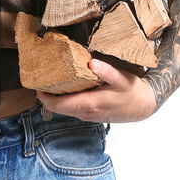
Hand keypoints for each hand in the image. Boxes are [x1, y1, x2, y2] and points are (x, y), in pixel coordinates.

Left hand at [36, 58, 156, 123]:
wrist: (143, 107)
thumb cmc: (133, 92)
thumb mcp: (122, 79)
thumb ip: (107, 71)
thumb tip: (92, 63)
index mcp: (89, 103)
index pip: (58, 104)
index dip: (44, 97)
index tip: (37, 85)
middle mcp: (86, 113)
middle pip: (57, 108)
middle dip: (46, 96)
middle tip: (39, 80)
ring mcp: (88, 116)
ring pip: (64, 110)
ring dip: (54, 99)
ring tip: (49, 82)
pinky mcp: (91, 115)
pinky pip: (71, 109)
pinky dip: (64, 101)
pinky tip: (65, 88)